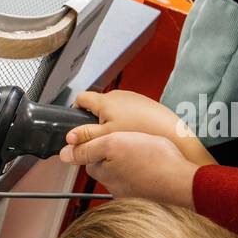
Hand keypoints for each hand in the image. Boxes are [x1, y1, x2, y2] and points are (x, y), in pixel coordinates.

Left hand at [58, 130, 199, 206]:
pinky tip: (155, 164)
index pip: (90, 156)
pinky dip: (145, 170)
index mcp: (102, 173)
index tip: (113, 137)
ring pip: (123, 172)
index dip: (100, 142)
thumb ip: (86, 148)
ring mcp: (130, 193)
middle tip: (133, 141)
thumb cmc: (152, 160)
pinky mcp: (146, 195)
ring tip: (146, 151)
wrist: (183, 181)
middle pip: (106, 164)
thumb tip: (63, 153)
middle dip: (115, 152)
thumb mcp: (112, 144)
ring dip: (131, 161)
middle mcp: (113, 187)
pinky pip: (140, 179)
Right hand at [70, 90, 214, 166]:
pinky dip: (126, 120)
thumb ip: (84, 138)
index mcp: (104, 101)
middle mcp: (117, 95)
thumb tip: (66, 142)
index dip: (75, 111)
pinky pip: (127, 110)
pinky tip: (132, 134)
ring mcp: (131, 97)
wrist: (171, 132)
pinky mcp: (143, 103)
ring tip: (118, 137)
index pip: (80, 98)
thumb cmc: (140, 132)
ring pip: (112, 108)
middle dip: (94, 119)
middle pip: (96, 104)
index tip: (78, 124)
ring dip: (110, 120)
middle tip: (99, 136)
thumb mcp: (105, 138)